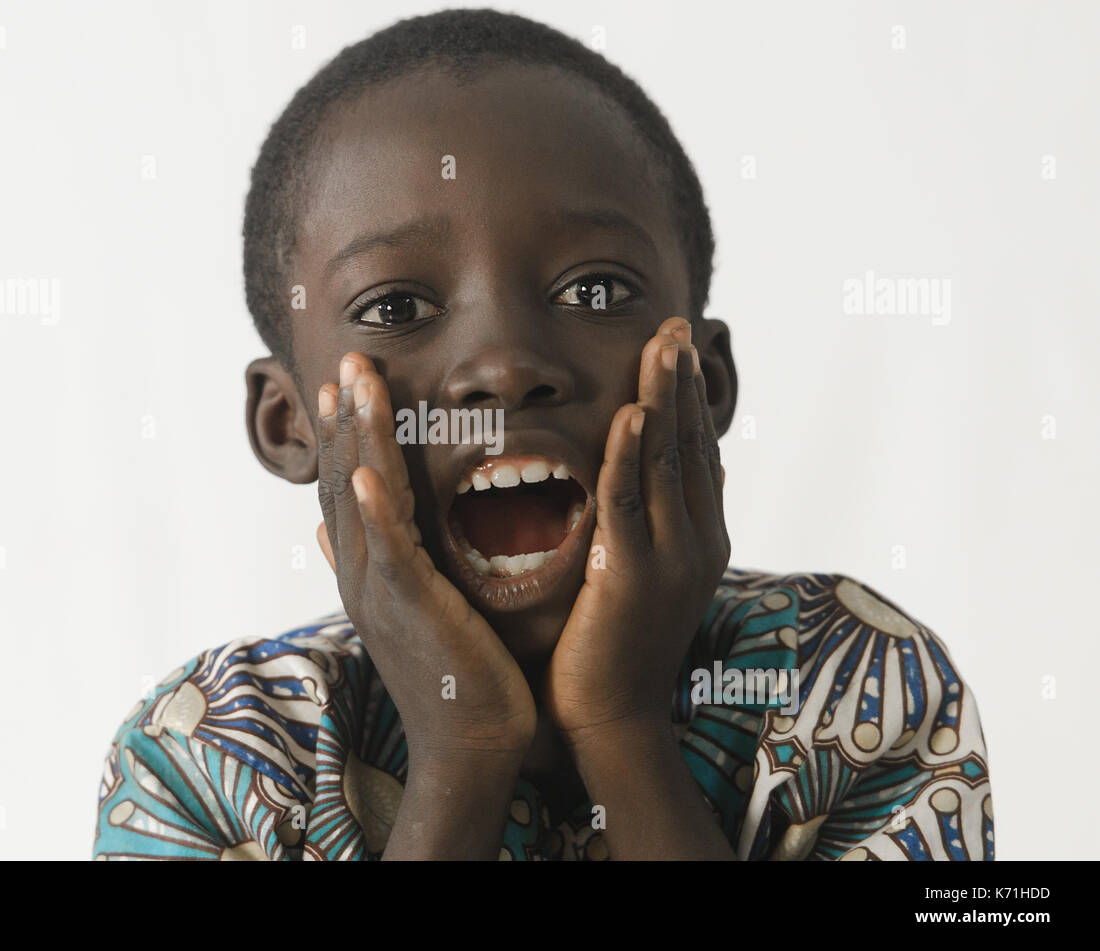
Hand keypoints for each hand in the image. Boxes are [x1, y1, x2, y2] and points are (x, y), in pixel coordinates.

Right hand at [316, 353, 537, 763]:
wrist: (469, 745)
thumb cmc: (452, 678)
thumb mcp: (405, 610)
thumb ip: (374, 560)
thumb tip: (325, 526)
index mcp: (366, 571)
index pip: (349, 488)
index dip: (346, 434)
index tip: (346, 385)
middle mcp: (362, 574)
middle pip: (346, 480)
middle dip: (347, 418)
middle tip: (348, 360)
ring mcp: (379, 591)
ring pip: (363, 501)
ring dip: (358, 440)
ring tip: (356, 384)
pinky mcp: (408, 610)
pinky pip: (389, 552)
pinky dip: (376, 511)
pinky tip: (370, 474)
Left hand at [542, 317, 729, 743]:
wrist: (610, 718)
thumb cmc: (618, 647)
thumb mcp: (651, 574)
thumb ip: (665, 521)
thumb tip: (695, 470)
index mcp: (701, 538)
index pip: (698, 451)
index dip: (689, 397)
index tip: (680, 345)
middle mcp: (697, 542)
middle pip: (690, 445)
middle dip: (682, 381)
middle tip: (675, 323)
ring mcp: (671, 559)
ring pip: (667, 463)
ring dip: (664, 399)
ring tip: (662, 344)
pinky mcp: (632, 577)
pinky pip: (629, 504)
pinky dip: (631, 456)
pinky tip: (632, 413)